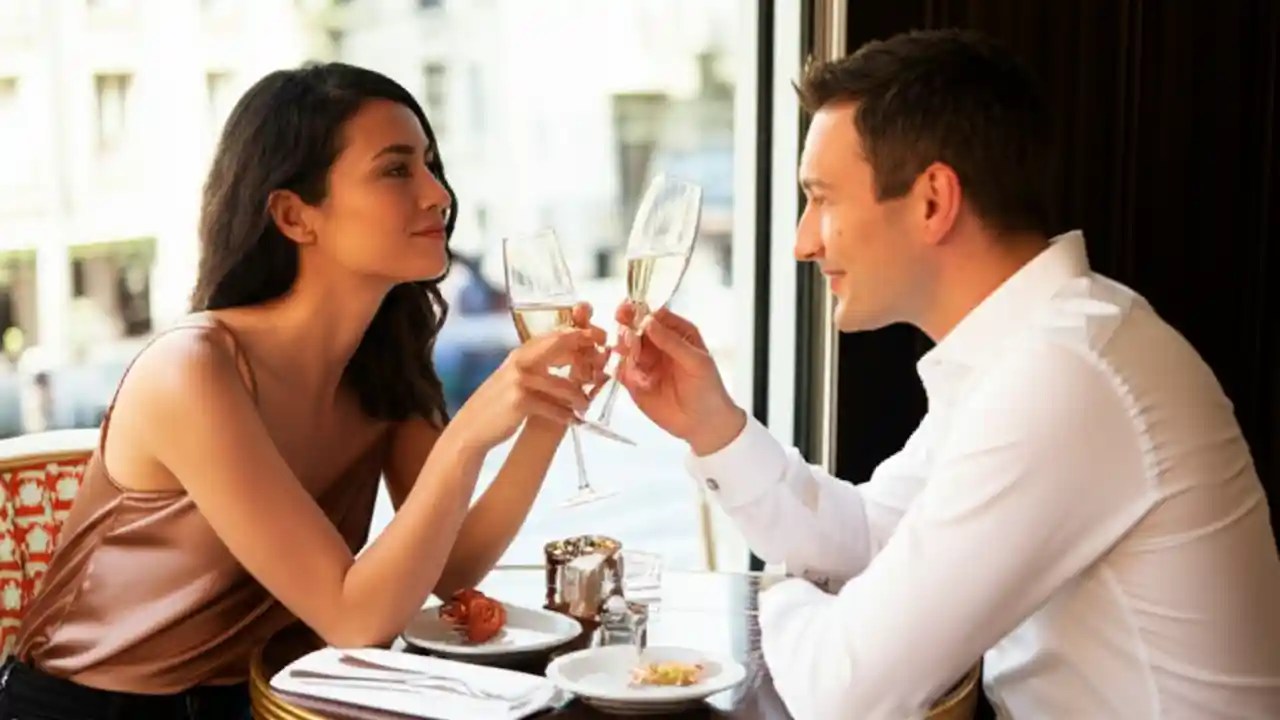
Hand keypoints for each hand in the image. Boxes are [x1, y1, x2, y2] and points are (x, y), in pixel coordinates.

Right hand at [453, 303, 606, 448]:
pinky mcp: (521, 401)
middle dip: (585, 354)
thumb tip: (573, 359)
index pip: (555, 336)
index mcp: (521, 353)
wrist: (472, 426)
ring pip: (562, 384)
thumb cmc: (497, 403)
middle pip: (559, 347)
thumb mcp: (515, 377)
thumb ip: (539, 365)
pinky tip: (574, 421)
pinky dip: (566, 416)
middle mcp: (520, 361)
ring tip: (586, 405)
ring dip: (578, 397)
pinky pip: (553, 407)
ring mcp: (520, 380)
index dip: (580, 335)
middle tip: (602, 368)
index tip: (599, 341)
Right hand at [614, 303, 745, 454]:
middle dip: (626, 325)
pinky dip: (618, 366)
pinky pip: (620, 369)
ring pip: (625, 346)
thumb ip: (671, 342)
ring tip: (627, 350)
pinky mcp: (634, 382)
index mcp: (676, 333)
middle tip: (622, 326)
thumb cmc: (707, 388)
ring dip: (622, 345)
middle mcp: (657, 344)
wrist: (703, 424)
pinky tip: (624, 370)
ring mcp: (644, 362)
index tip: (627, 310)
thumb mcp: (695, 361)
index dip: (640, 310)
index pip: (654, 315)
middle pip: (635, 327)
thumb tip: (648, 321)